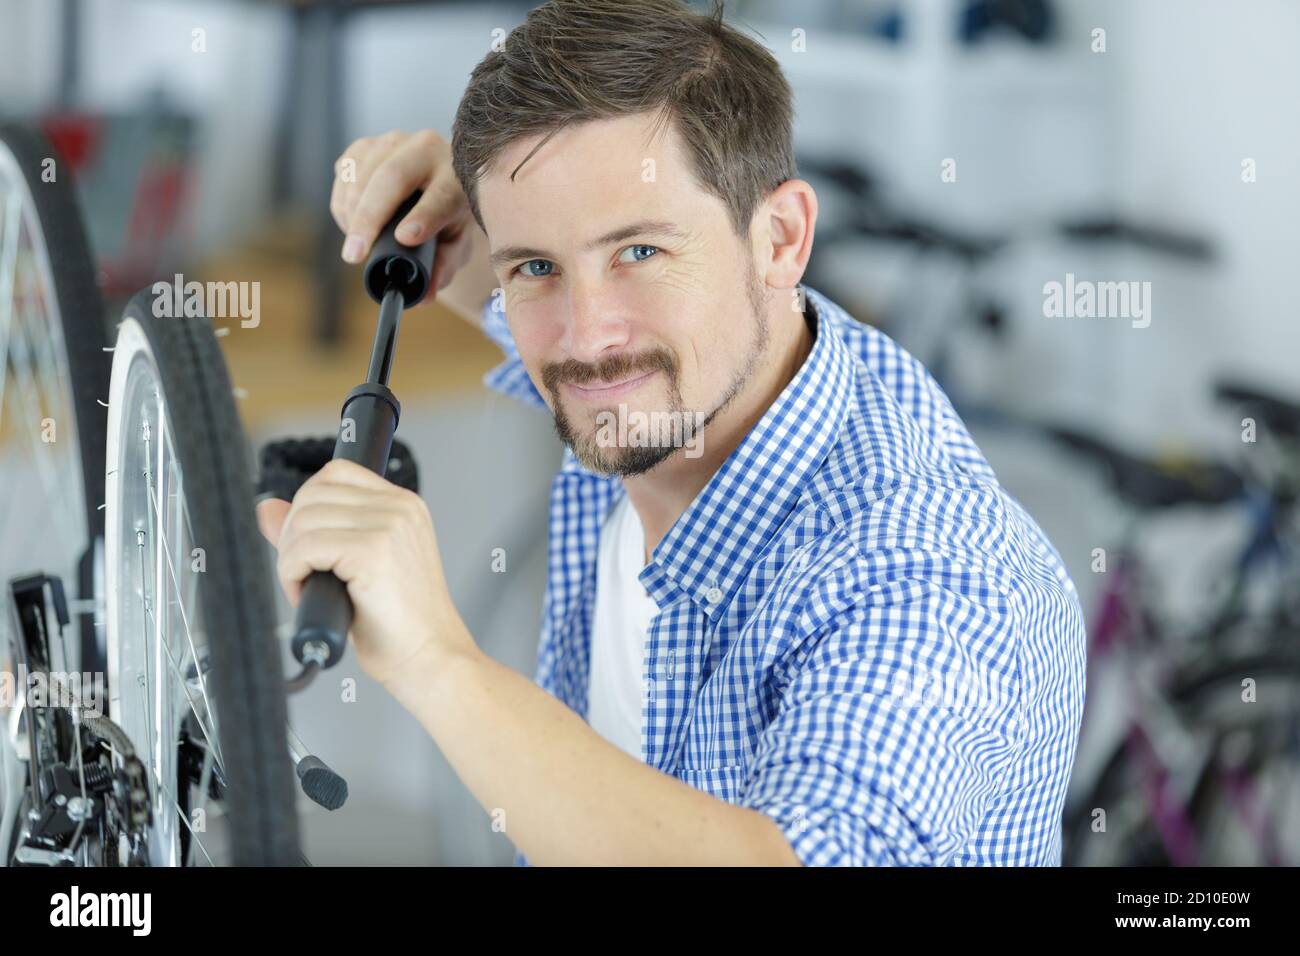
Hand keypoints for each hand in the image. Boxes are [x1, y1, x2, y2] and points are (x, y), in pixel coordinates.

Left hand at [255, 459, 476, 687]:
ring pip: (303, 521)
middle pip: (312, 494)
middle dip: (293, 537)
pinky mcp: (373, 551)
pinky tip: (310, 594)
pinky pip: (304, 548)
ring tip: (311, 589)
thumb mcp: (353, 567)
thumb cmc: (400, 624)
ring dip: (292, 560)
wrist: (431, 658)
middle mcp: (400, 508)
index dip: (309, 507)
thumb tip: (267, 508)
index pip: (335, 474)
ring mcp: (389, 526)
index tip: (312, 547)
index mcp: (403, 506)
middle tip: (306, 574)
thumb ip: (314, 531)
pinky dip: (293, 575)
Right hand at [331, 129, 476, 299]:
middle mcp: (427, 149)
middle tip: (355, 255)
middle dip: (369, 218)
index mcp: (457, 177)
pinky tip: (351, 222)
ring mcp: (393, 141)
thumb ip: (441, 269)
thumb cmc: (448, 219)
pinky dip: (342, 201)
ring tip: (356, 245)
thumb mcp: (453, 245)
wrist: (437, 182)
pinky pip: (344, 170)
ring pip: (362, 173)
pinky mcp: (366, 145)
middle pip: (392, 178)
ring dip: (351, 213)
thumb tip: (425, 297)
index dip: (423, 218)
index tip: (405, 238)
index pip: (442, 196)